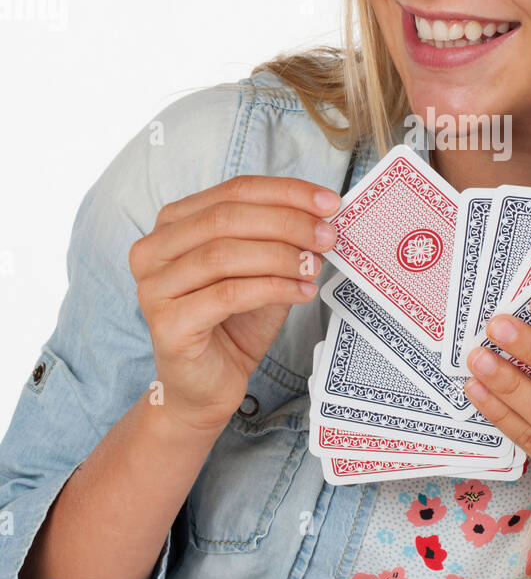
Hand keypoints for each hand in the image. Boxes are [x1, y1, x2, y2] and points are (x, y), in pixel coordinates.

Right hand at [130, 174, 339, 431]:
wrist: (206, 388)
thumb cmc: (233, 324)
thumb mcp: (261, 270)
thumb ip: (280, 239)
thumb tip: (323, 213)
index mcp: (172, 224)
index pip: (234, 191)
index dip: (285, 193)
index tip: (329, 202)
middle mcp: (153, 250)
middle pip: (226, 218)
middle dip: (286, 222)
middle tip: (327, 236)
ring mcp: (154, 288)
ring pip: (224, 254)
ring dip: (281, 256)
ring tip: (316, 265)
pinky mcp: (167, 324)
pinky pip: (227, 294)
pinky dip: (273, 289)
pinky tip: (302, 293)